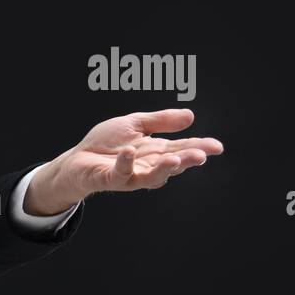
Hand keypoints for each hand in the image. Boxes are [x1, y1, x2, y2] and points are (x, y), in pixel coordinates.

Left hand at [26, 109, 223, 213]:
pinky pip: (120, 174)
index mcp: (156, 151)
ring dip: (164, 168)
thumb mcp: (135, 124)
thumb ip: (160, 121)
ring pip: (152, 176)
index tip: (216, 147)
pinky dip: (125, 163)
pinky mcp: (111, 179)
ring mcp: (130, 175)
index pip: (181, 148)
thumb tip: (191, 115)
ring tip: (175, 159)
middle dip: (187, 160)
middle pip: (171, 164)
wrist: (77, 159)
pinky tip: (130, 151)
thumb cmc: (106, 143)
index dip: (199, 147)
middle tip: (201, 155)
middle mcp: (147, 166)